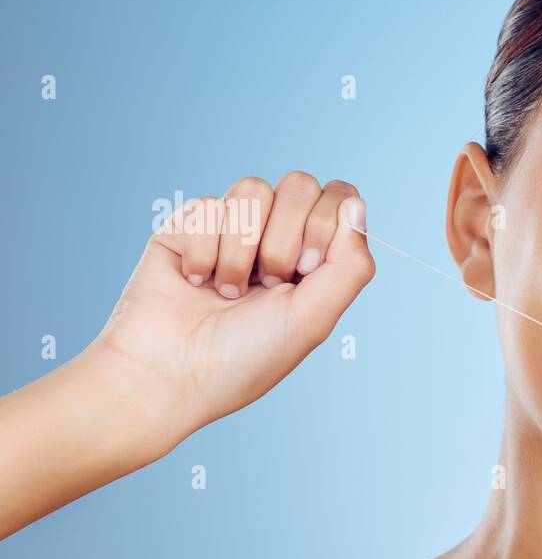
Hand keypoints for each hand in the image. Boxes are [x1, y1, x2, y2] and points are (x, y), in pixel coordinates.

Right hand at [89, 172, 374, 443]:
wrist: (168, 374)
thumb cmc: (244, 358)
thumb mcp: (313, 320)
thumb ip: (349, 265)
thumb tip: (356, 204)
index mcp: (314, 260)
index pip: (340, 198)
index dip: (325, 224)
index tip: (305, 271)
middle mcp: (276, 239)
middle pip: (299, 184)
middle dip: (283, 239)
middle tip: (268, 283)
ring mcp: (232, 230)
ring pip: (253, 188)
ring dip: (241, 249)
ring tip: (229, 292)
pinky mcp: (188, 226)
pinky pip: (208, 206)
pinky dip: (203, 252)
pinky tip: (195, 283)